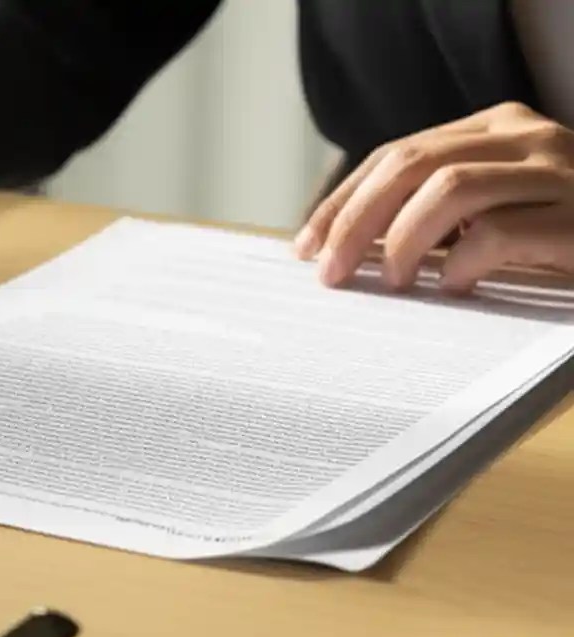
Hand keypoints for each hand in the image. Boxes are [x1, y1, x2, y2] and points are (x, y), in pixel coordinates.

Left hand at [295, 102, 573, 292]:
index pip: (398, 154)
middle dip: (355, 219)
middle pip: (410, 164)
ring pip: (448, 186)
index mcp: (498, 130)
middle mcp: (528, 138)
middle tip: (329, 271)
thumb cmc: (565, 242)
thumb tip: (346, 249)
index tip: (307, 245)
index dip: (344, 200)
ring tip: (390, 281)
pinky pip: (498, 231)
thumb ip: (437, 216)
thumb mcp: (495, 214)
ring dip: (401, 239)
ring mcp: (559, 173)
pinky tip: (453, 287)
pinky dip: (459, 262)